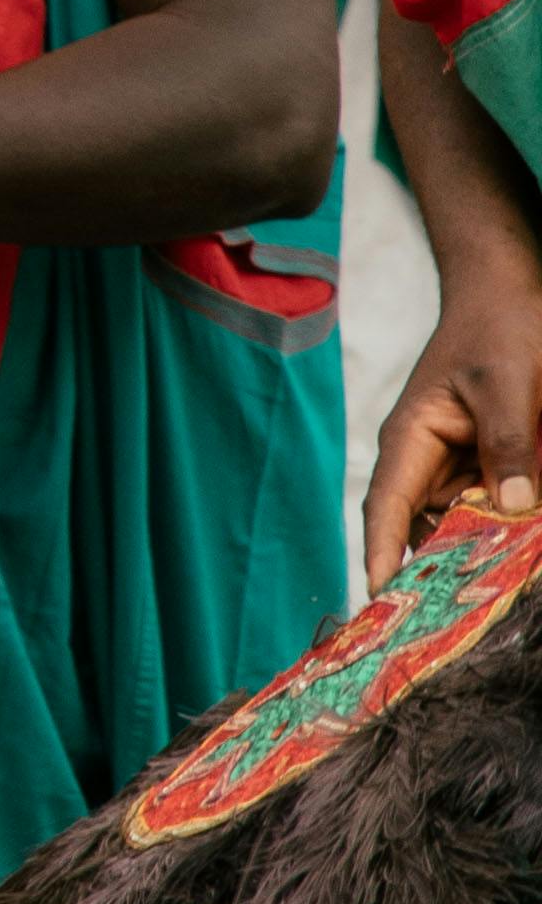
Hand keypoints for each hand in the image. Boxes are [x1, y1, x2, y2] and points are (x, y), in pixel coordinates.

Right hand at [361, 289, 541, 579]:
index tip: (383, 603)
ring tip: (502, 580)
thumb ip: (507, 446)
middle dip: (447, 569)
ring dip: (484, 550)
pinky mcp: (485, 468)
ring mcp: (455, 467)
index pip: (386, 507)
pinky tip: (522, 545)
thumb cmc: (500, 329)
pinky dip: (505, 529)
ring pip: (464, 526)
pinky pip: (492, 510)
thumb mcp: (509, 386)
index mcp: (410, 439)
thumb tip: (513, 510)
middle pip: (427, 530)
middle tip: (467, 611)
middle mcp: (425, 462)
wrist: (507, 292)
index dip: (381, 556)